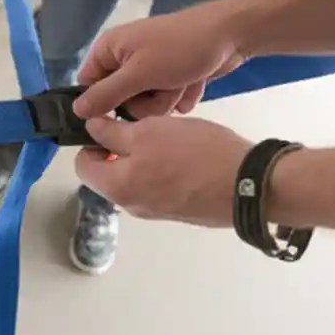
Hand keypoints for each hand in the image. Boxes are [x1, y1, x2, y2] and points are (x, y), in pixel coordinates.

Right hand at [72, 4, 244, 119]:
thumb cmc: (180, 49)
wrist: (230, 34)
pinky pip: (166, 100)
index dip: (101, 101)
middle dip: (143, 102)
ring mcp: (151, 67)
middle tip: (160, 90)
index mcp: (110, 49)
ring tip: (180, 83)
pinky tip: (193, 83)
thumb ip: (105, 94)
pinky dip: (180, 95)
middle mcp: (126, 58)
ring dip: (165, 100)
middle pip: (120, 100)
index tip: (118, 112)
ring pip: (145, 104)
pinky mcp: (171, 76)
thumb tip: (76, 110)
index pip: (89, 84)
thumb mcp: (139, 74)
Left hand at [75, 117, 252, 226]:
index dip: (91, 141)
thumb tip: (90, 128)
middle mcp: (132, 206)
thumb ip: (112, 132)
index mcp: (117, 188)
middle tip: (142, 126)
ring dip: (144, 158)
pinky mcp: (182, 211)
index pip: (84, 165)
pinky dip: (165, 169)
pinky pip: (161, 187)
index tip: (110, 123)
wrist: (251, 185)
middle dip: (120, 149)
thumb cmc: (194, 154)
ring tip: (167, 136)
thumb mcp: (147, 132)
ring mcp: (159, 211)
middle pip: (110, 174)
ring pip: (137, 179)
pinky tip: (185, 153)